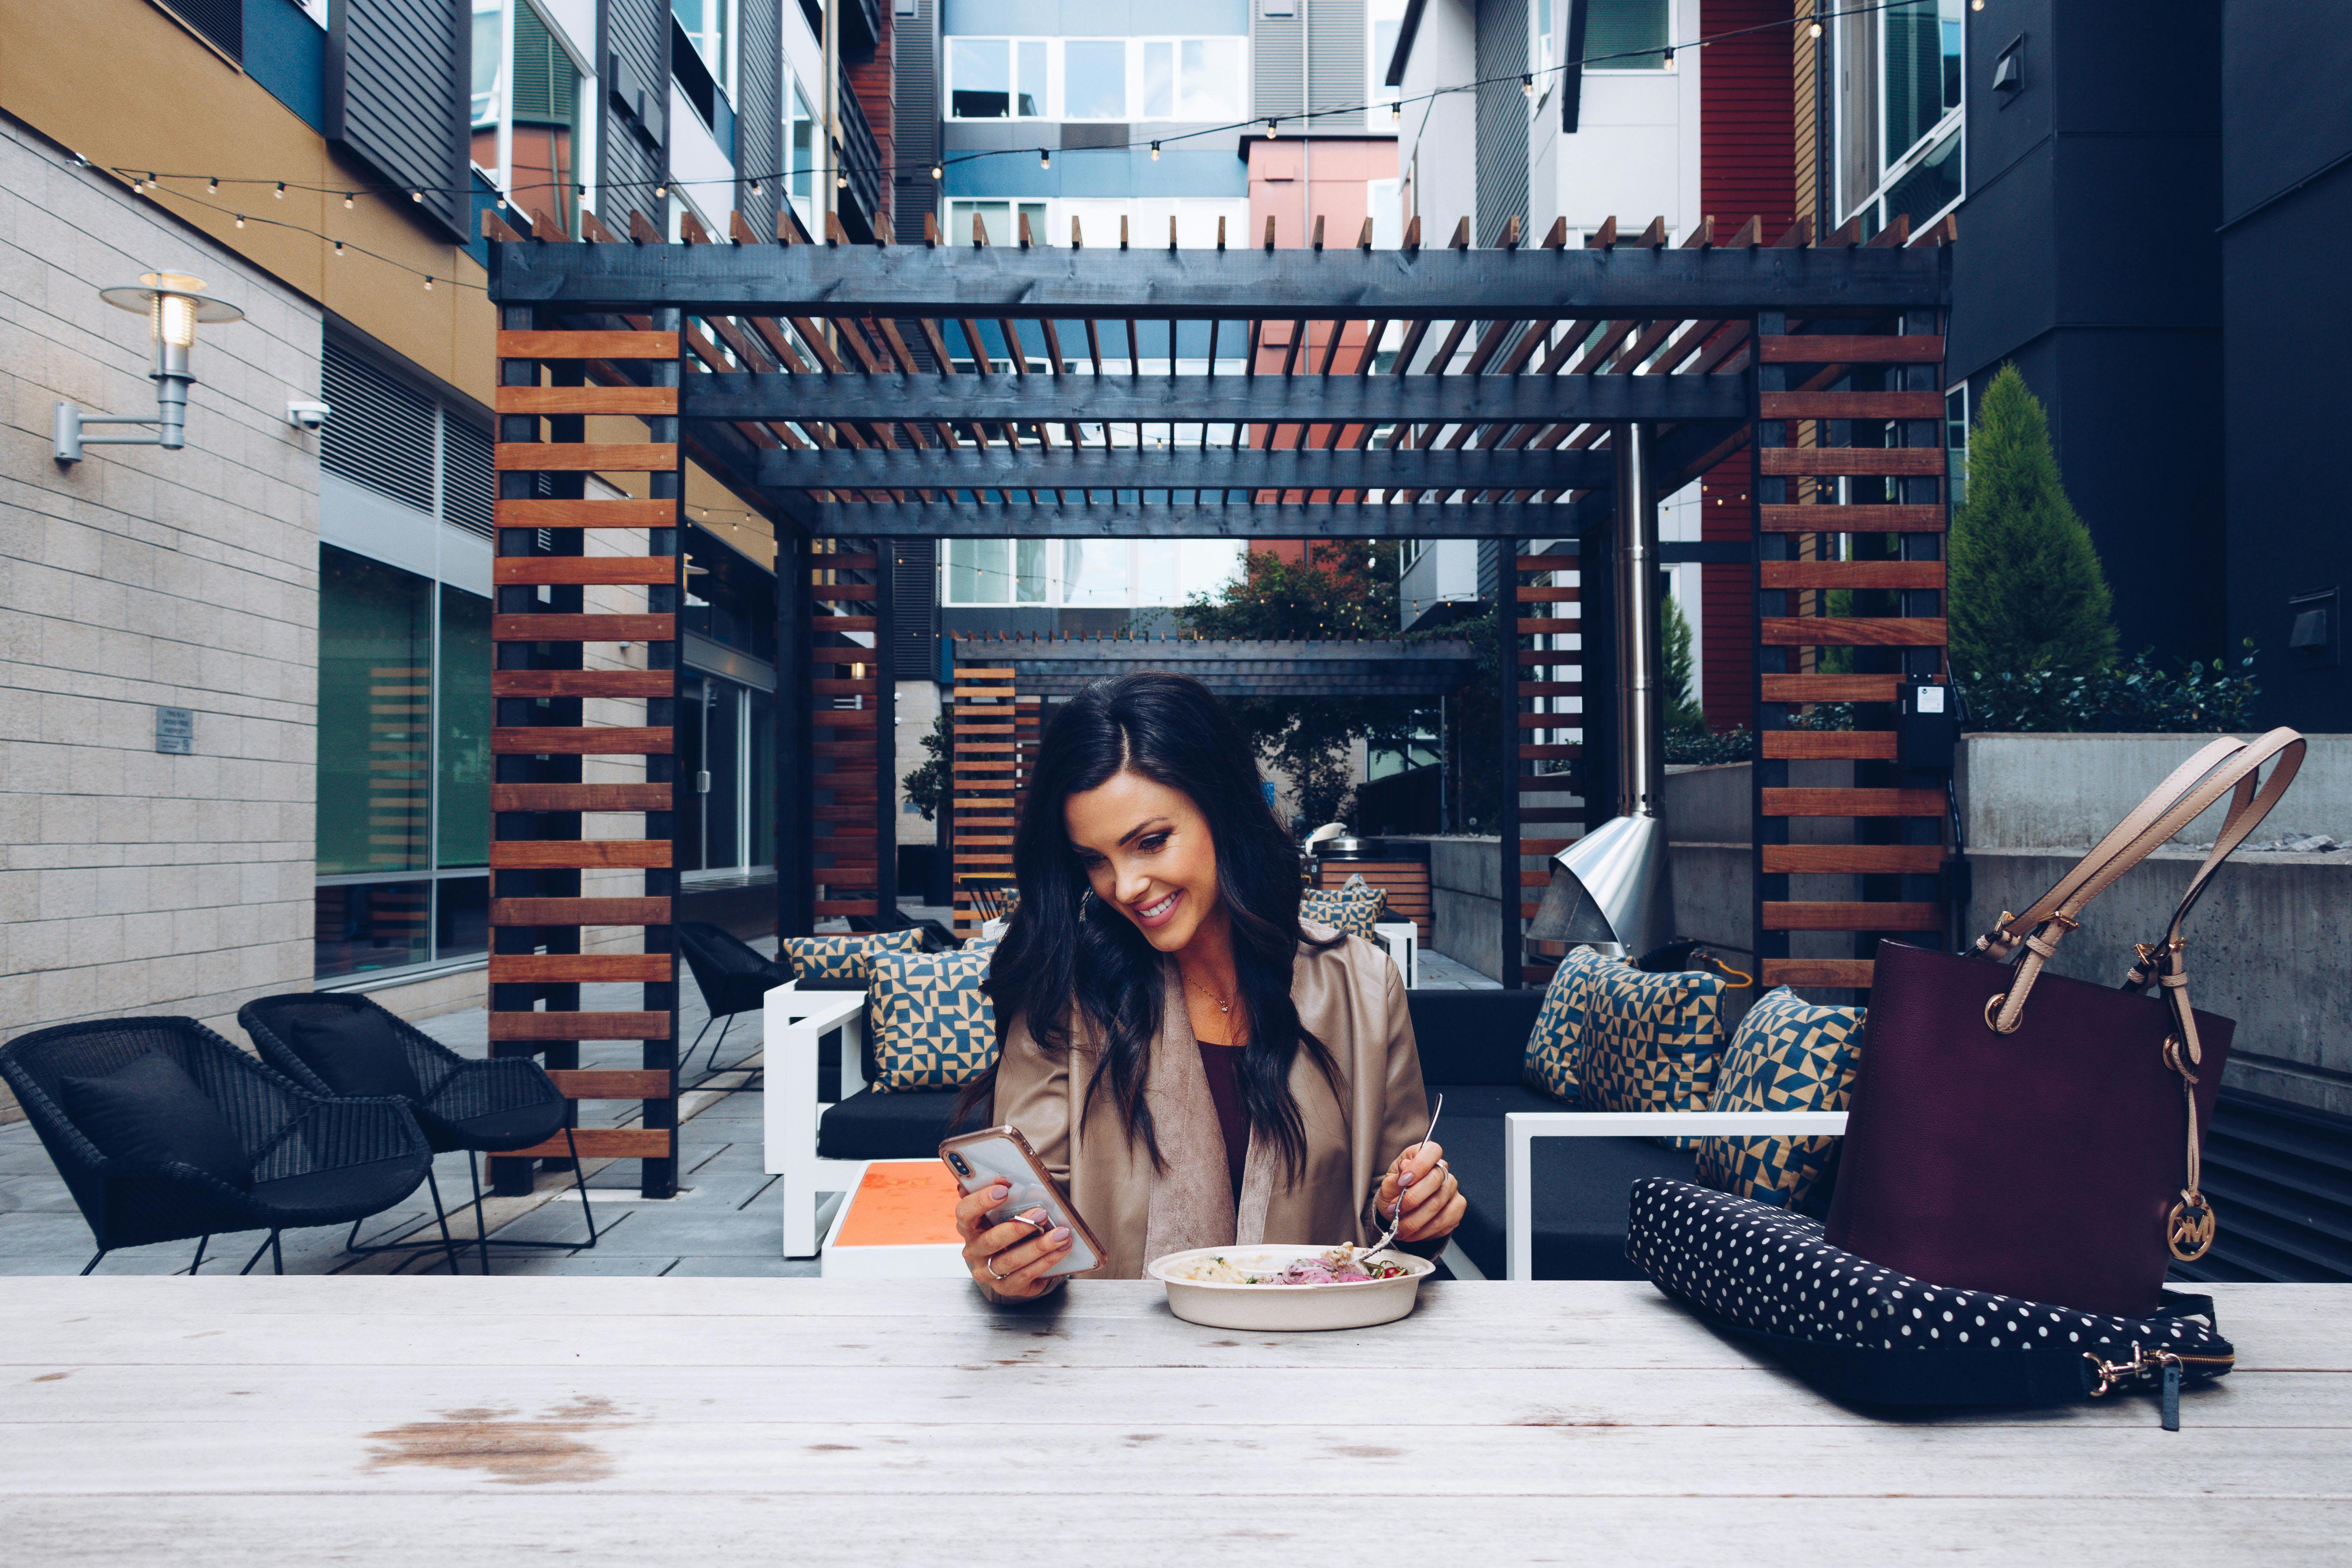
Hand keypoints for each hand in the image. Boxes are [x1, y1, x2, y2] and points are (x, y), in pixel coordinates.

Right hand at [954, 1182, 1071, 1298]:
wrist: (1007, 1260)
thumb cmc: (1005, 1226)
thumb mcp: (1000, 1210)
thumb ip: (1000, 1194)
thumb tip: (1004, 1178)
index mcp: (968, 1226)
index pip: (965, 1212)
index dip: (982, 1201)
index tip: (1003, 1189)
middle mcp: (973, 1251)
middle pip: (991, 1240)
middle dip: (1019, 1227)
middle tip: (1042, 1214)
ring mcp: (987, 1272)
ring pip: (1011, 1260)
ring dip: (1039, 1246)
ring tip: (1061, 1234)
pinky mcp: (1005, 1286)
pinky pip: (1026, 1275)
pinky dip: (1046, 1261)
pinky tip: (1061, 1250)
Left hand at [1373, 1139, 1463, 1244]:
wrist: (1398, 1210)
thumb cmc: (1395, 1191)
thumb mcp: (1389, 1182)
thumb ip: (1396, 1175)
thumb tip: (1405, 1165)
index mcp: (1425, 1155)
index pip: (1432, 1151)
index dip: (1420, 1165)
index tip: (1403, 1181)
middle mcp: (1443, 1171)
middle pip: (1436, 1180)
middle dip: (1412, 1199)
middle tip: (1395, 1210)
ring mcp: (1452, 1190)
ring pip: (1438, 1205)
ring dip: (1415, 1220)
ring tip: (1399, 1227)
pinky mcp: (1456, 1209)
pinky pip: (1443, 1222)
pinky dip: (1424, 1231)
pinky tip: (1411, 1234)